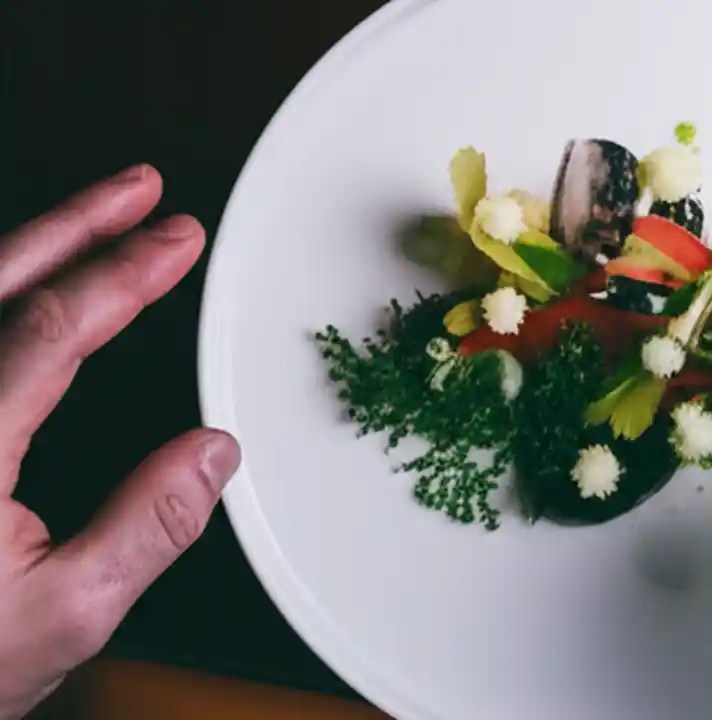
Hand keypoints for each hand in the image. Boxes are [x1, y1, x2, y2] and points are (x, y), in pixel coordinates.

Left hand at [0, 166, 240, 717]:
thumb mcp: (65, 616)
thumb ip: (148, 526)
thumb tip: (213, 452)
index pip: (51, 327)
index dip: (123, 271)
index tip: (177, 238)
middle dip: (74, 222)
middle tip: (138, 188)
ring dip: (33, 246)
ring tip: (97, 218)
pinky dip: (0, 294)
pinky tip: (25, 290)